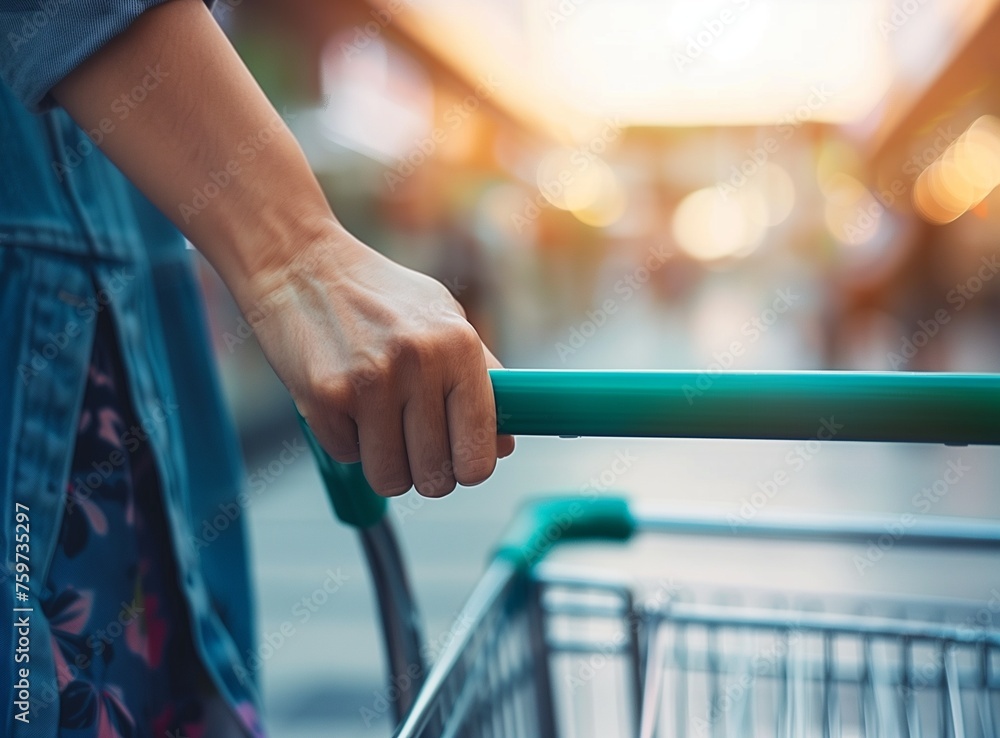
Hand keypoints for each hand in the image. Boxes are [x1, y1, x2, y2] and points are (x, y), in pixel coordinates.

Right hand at [244, 227, 514, 496]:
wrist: (300, 264)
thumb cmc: (379, 294)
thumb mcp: (444, 317)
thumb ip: (481, 377)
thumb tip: (503, 444)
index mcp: (459, 346)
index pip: (479, 452)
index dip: (469, 469)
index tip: (457, 464)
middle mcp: (419, 363)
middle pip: (435, 475)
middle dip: (424, 472)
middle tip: (412, 446)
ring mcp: (370, 381)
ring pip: (390, 477)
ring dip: (385, 464)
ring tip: (379, 425)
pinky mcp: (324, 395)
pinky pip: (347, 455)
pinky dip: (347, 440)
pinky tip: (344, 401)